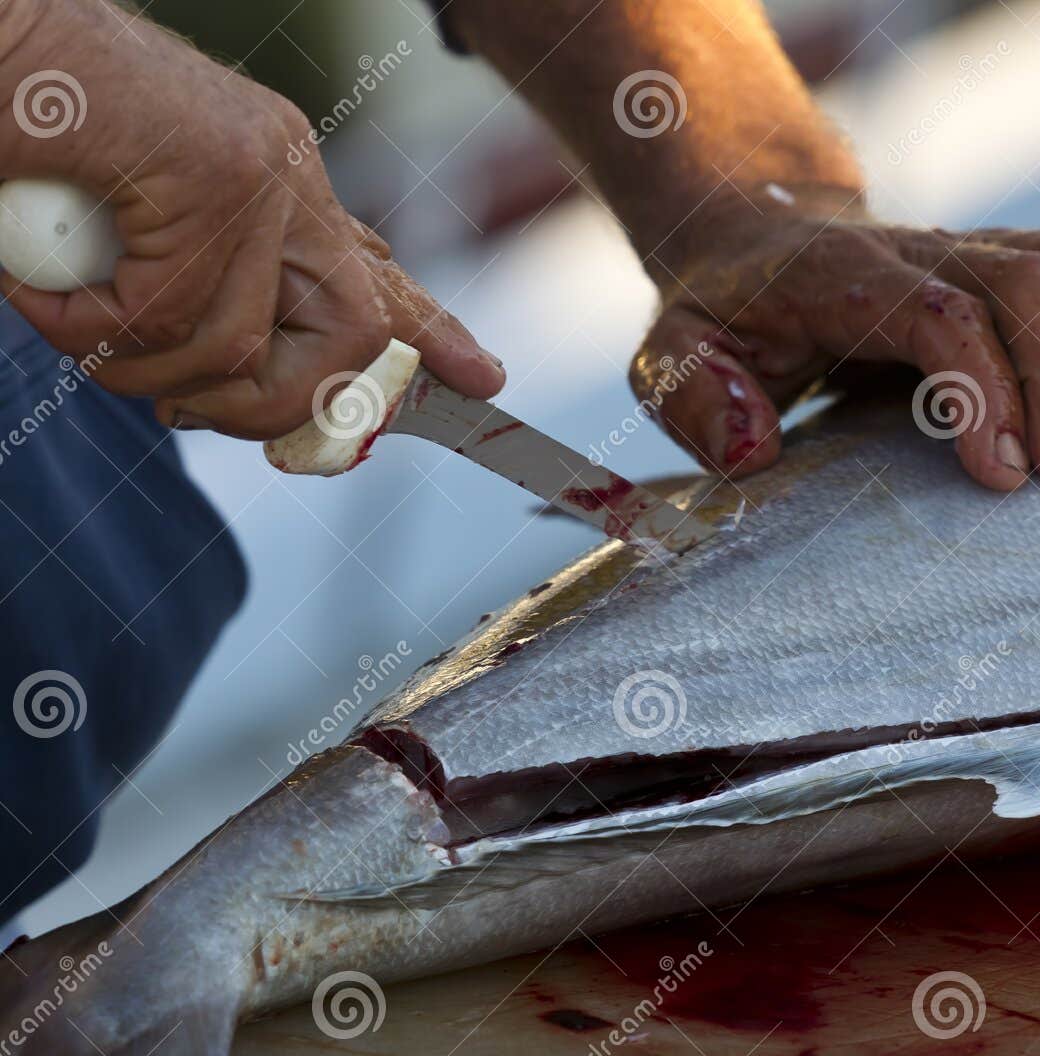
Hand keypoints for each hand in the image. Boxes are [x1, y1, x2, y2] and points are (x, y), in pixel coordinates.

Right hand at [0, 0, 501, 437]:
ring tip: (69, 318)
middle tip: (181, 410)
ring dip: (138, 367)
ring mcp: (258, 168)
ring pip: (239, 344)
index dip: (427, 332)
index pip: (373, 274)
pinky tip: (41, 282)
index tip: (482, 377)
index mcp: (273, 184)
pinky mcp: (215, 171)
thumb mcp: (133, 238)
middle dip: (265, 404)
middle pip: (350, 335)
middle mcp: (283, 172)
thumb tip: (229, 383)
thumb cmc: (31, 149)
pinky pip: (172, 311)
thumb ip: (200, 294)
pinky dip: (88, 326)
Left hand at [631, 188, 1039, 490]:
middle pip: (1024, 280)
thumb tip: (754, 449)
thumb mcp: (669, 357)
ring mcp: (970, 247)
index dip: (982, 390)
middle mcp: (918, 250)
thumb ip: (692, 397)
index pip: (936, 313)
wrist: (755, 234)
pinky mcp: (1007, 259)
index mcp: (840, 277)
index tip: (1005, 476)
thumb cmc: (721, 316)